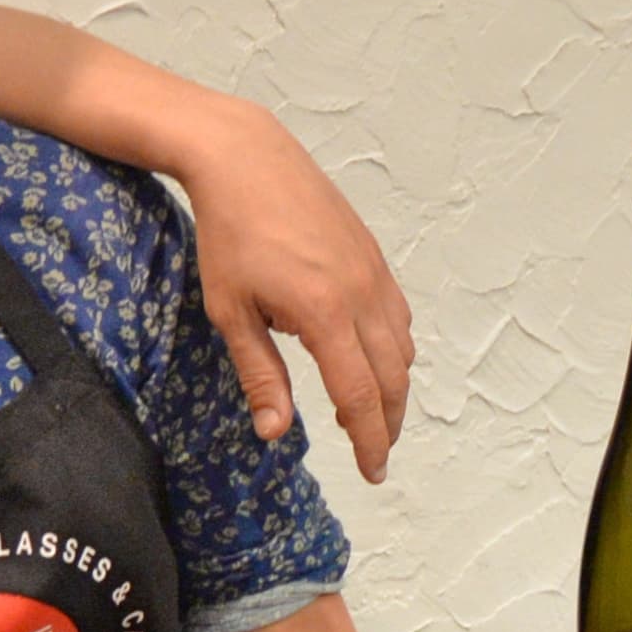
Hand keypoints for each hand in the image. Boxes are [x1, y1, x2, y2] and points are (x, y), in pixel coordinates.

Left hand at [175, 99, 413, 482]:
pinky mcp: (374, 257)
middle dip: (386, 425)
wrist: (248, 158)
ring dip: (392, 389)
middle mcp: (361, 295)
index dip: (368, 442)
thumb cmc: (228, 234)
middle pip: (392, 380)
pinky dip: (393, 351)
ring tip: (365, 413)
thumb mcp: (230, 311)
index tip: (372, 473)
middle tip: (372, 455)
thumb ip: (260, 374)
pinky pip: (399, 317)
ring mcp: (374, 273)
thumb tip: (274, 433)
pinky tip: (367, 359)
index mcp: (323, 314)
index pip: (360, 397)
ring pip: (402, 350)